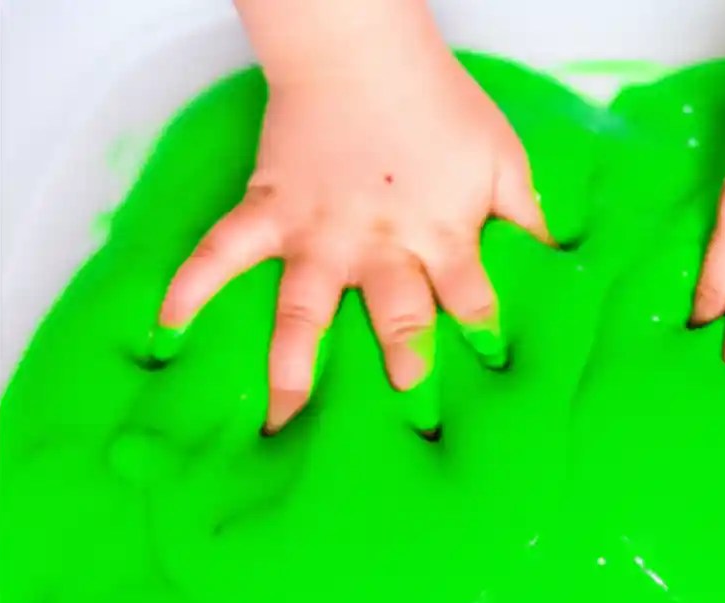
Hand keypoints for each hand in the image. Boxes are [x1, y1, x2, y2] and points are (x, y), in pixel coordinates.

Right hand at [150, 55, 548, 435]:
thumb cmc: (440, 105)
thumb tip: (555, 258)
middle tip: (399, 428)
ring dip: (293, 366)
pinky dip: (192, 285)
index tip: (487, 383)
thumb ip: (524, 213)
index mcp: (442, 235)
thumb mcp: (501, 157)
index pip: (472, 300)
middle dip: (400, 369)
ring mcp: (319, 233)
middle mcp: (381, 246)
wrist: (362, 54)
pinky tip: (168, 329)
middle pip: (396, 319)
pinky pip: (222, 251)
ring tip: (283, 424)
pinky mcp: (270, 210)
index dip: (483, 337)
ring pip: (304, 310)